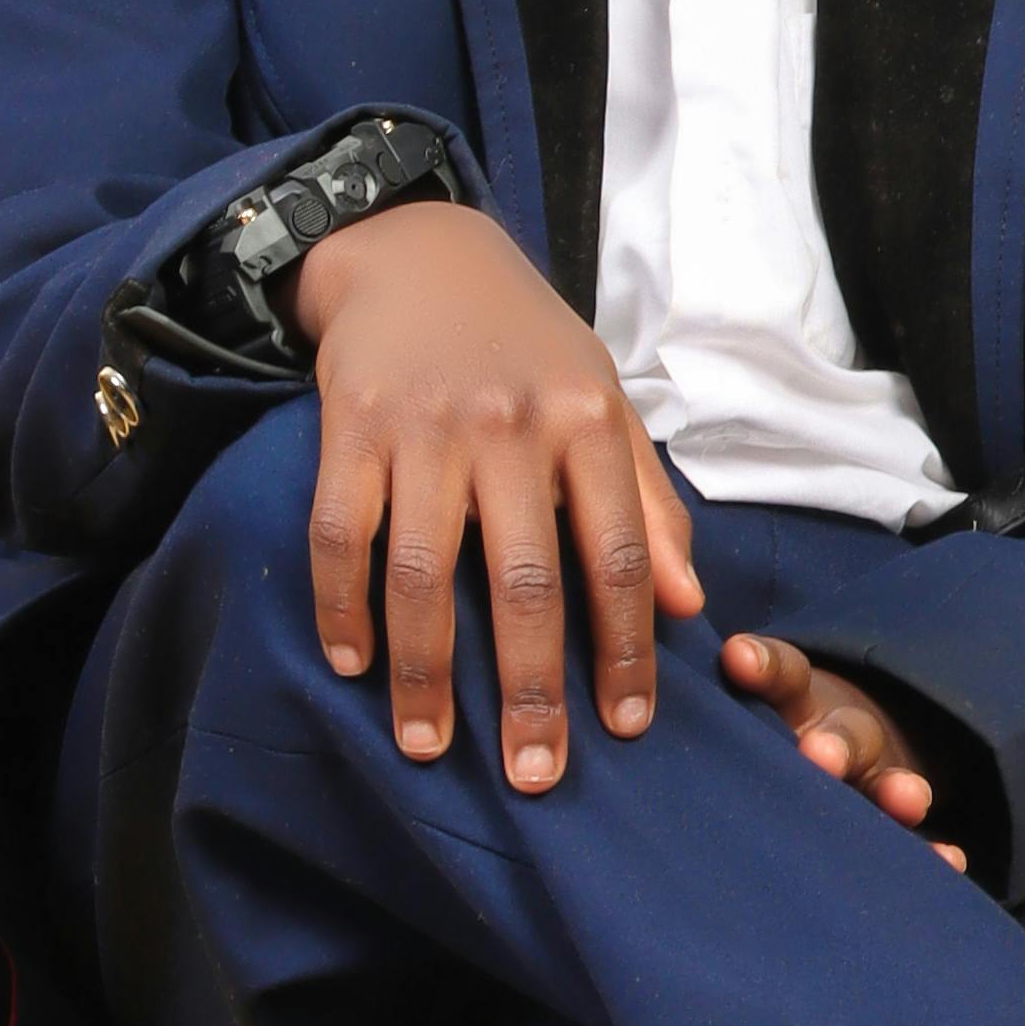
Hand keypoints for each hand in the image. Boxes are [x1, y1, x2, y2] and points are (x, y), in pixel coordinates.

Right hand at [291, 205, 704, 781]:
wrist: (419, 251)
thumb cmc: (526, 345)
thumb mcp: (605, 403)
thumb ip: (646, 502)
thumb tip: (684, 604)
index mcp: (585, 422)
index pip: (618, 555)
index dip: (625, 647)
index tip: (626, 725)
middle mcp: (509, 425)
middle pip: (523, 581)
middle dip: (530, 689)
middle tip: (533, 774)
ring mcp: (424, 426)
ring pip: (424, 571)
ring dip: (424, 672)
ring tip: (426, 747)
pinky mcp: (348, 424)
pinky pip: (339, 533)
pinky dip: (342, 606)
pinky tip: (351, 664)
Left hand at [720, 625, 967, 865]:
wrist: (837, 745)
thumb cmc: (767, 729)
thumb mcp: (748, 699)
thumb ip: (719, 685)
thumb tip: (636, 665)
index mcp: (790, 700)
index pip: (779, 673)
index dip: (761, 666)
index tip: (737, 659)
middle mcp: (835, 733)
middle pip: (839, 731)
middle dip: (832, 741)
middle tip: (818, 753)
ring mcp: (873, 776)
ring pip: (887, 779)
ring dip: (895, 788)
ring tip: (905, 800)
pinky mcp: (894, 819)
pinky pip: (919, 838)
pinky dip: (936, 850)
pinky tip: (949, 863)